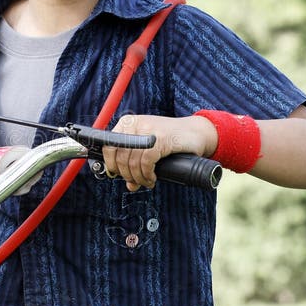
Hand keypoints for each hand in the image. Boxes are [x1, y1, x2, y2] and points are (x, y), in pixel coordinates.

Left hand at [102, 114, 216, 190]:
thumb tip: (127, 183)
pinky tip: (152, 178)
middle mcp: (136, 124)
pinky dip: (147, 175)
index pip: (108, 146)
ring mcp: (149, 130)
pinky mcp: (162, 139)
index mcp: (128, 122)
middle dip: (127, 175)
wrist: (197, 132)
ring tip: (146, 182)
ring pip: (133, 162)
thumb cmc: (172, 141)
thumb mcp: (148, 147)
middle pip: (120, 156)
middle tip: (136, 182)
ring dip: (139, 178)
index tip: (119, 176)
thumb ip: (134, 161)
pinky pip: (146, 162)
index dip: (112, 165)